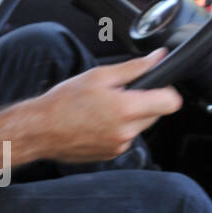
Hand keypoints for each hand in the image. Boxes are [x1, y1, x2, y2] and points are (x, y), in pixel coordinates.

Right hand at [36, 48, 182, 161]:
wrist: (40, 130)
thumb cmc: (63, 102)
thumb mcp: (99, 75)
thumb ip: (134, 67)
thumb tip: (157, 58)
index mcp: (127, 109)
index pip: (171, 102)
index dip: (166, 90)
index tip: (156, 86)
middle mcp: (126, 131)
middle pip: (157, 114)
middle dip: (145, 102)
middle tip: (119, 94)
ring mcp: (119, 146)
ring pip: (140, 126)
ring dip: (130, 116)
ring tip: (104, 108)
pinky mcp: (111, 155)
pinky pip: (125, 138)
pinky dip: (118, 129)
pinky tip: (97, 121)